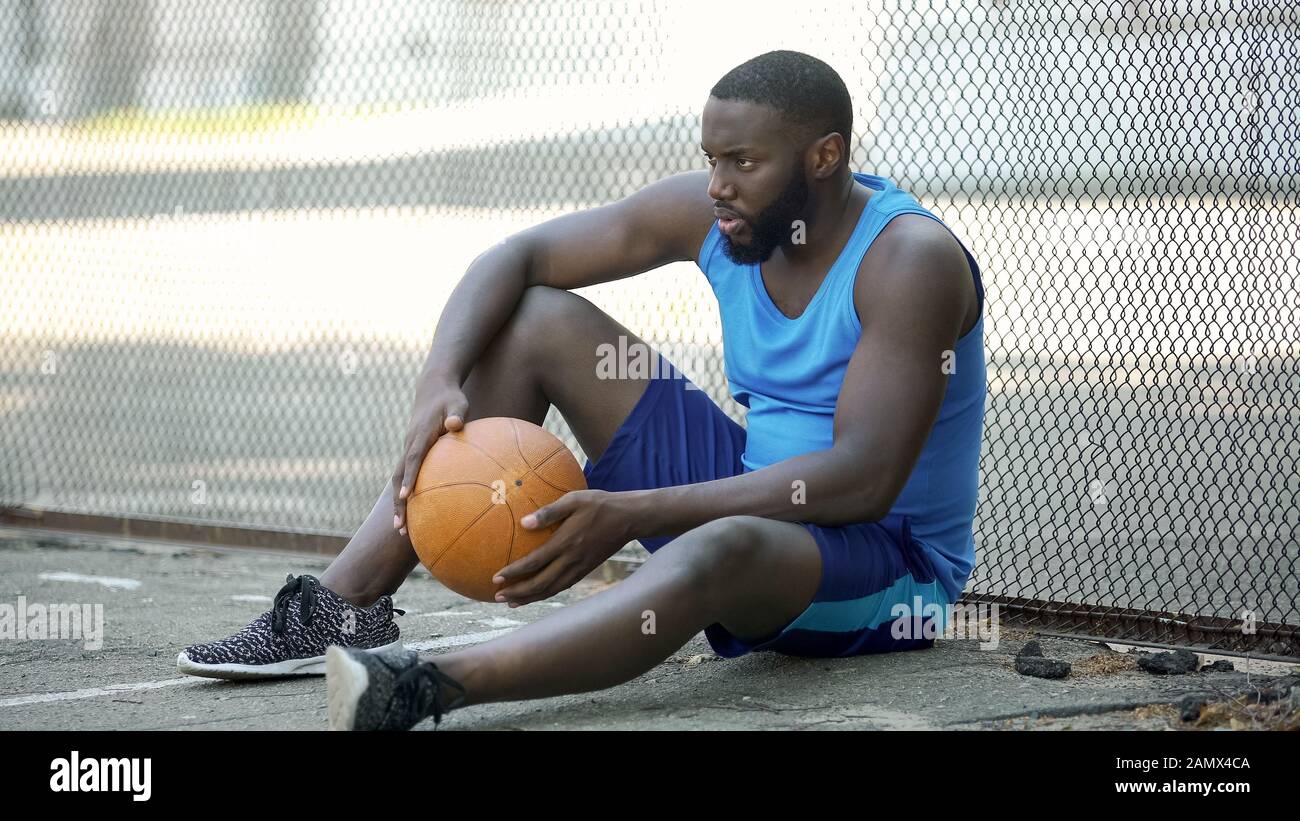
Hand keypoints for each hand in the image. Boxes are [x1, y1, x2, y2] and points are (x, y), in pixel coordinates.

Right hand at [392, 380, 469, 534]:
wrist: (434, 389)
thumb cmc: (450, 397)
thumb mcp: (457, 402)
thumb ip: (457, 414)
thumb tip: (455, 424)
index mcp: (420, 435)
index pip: (413, 459)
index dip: (409, 478)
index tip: (406, 497)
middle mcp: (410, 444)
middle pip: (399, 476)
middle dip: (398, 502)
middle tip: (399, 526)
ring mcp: (408, 449)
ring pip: (399, 479)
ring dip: (399, 503)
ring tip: (401, 529)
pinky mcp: (412, 452)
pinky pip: (406, 475)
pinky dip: (406, 493)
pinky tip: (416, 512)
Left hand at [492, 489, 633, 606]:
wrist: (629, 518)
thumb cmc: (599, 504)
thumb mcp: (574, 500)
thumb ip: (549, 512)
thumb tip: (523, 522)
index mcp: (566, 542)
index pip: (534, 562)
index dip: (514, 572)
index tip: (496, 578)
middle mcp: (572, 560)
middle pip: (540, 583)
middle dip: (518, 592)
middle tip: (498, 597)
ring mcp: (580, 568)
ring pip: (551, 589)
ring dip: (530, 598)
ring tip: (511, 602)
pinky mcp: (586, 570)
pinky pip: (562, 587)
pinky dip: (546, 594)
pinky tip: (536, 595)